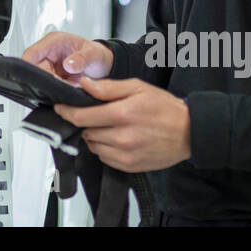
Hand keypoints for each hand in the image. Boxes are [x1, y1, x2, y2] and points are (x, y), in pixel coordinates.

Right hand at [21, 31, 112, 84]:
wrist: (102, 65)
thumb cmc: (97, 55)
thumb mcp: (93, 54)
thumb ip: (81, 58)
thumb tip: (68, 64)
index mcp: (54, 42)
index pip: (32, 53)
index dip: (28, 66)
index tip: (36, 78)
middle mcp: (49, 53)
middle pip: (35, 70)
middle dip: (48, 80)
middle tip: (66, 84)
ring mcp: (50, 66)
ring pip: (42, 80)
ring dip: (55, 86)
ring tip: (72, 84)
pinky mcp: (53, 77)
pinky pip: (50, 86)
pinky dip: (59, 90)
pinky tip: (71, 86)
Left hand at [54, 77, 191, 172]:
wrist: (189, 132)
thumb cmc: (165, 108)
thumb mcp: (137, 88)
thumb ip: (107, 88)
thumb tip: (84, 84)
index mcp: (122, 114)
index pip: (82, 117)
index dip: (67, 112)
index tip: (61, 108)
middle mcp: (122, 138)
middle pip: (86, 132)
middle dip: (84, 122)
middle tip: (94, 114)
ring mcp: (126, 155)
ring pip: (93, 146)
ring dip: (94, 136)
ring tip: (109, 126)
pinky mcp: (130, 166)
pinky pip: (104, 158)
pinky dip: (104, 148)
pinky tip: (116, 138)